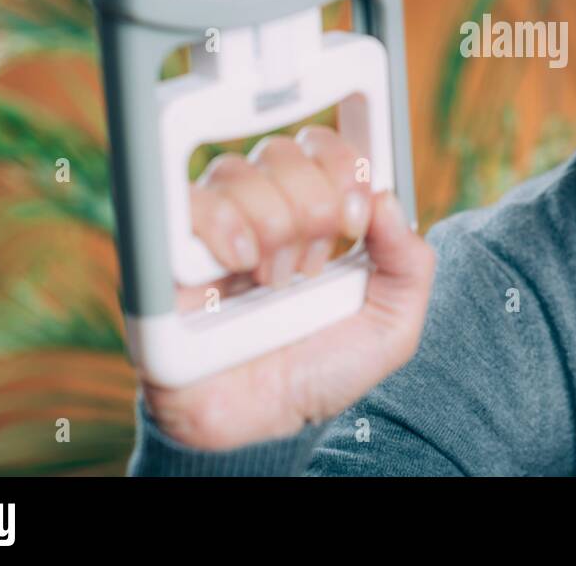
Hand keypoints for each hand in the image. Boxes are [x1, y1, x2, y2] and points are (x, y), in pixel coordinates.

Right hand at [140, 125, 435, 450]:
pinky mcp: (166, 252)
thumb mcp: (389, 328)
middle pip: (283, 151)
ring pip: (237, 171)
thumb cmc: (317, 372)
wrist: (259, 428)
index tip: (357, 217)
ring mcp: (212, 229)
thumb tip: (390, 201)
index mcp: (313, 215)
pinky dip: (224, 225)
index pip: (323, 147)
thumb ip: (410, 266)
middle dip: (312, 204)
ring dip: (272, 224)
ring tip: (275, 280)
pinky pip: (188, 202)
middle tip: (314, 264)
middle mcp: (261, 211)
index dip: (345, 166)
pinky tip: (243, 265)